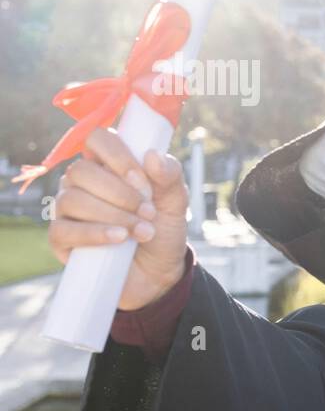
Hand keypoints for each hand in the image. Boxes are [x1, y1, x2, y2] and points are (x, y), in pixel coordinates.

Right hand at [49, 128, 189, 310]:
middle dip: (120, 193)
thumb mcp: (177, 202)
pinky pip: (63, 230)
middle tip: (149, 212)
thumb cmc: (162, 228)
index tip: (142, 179)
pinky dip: (95, 233)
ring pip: (72, 200)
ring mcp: (67, 210)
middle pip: (81, 171)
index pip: (96, 139)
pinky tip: (120, 239)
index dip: (117, 156)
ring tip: (143, 231)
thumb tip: (152, 155)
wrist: (158, 271)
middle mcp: (82, 183)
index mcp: (107, 165)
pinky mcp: (61, 239)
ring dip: (114, 216)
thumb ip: (170, 176)